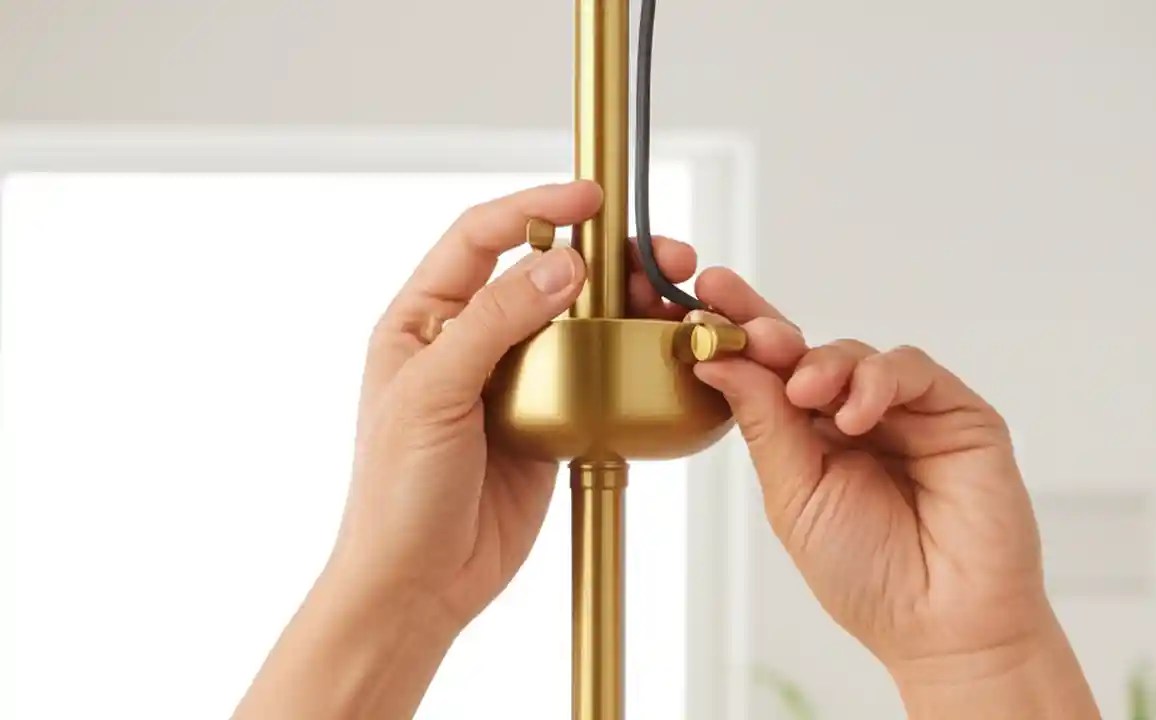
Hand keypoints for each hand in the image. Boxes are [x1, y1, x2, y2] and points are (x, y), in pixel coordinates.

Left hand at [235, 181, 700, 719]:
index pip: (479, 239)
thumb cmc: (398, 492)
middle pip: (539, 273)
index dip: (534, 207)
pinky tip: (655, 346)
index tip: (590, 198)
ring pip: (575, 322)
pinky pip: (592, 374)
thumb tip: (561, 264)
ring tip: (666, 297)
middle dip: (599, 254)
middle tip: (654, 255)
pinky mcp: (548, 419)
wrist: (420, 583)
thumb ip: (496, 321)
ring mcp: (512, 381)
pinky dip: (625, 356)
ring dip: (621, 304)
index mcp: (423, 320)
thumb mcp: (435, 393)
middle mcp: (468, 341)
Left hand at [691, 269, 1097, 717]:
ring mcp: (908, 413)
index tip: (702, 302)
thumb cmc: (866, 573)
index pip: (768, 375)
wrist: (942, 625)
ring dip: (823, 363)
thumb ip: (765, 424)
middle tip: (742, 327)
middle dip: (770, 332)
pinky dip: (878, 381)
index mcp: (809, 439)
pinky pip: (911, 369)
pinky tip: (857, 416)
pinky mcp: (957, 412)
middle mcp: (856, 418)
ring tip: (805, 391)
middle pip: (808, 351)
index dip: (738, 335)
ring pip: (856, 354)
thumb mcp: (794, 496)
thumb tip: (718, 360)